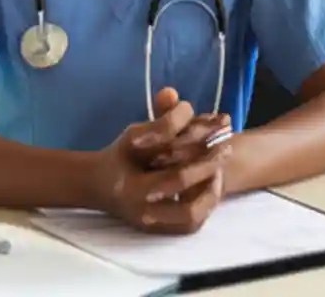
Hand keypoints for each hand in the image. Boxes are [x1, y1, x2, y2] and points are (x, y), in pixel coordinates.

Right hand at [89, 91, 232, 233]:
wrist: (99, 186)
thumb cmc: (120, 156)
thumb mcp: (135, 134)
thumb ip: (157, 119)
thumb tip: (173, 93)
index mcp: (133, 188)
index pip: (177, 177)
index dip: (201, 155)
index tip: (216, 135)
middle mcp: (144, 213)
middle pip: (189, 203)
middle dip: (211, 171)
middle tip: (225, 149)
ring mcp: (154, 226)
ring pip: (192, 219)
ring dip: (212, 194)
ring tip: (219, 169)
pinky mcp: (161, 232)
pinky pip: (190, 226)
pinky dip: (204, 206)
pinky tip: (210, 184)